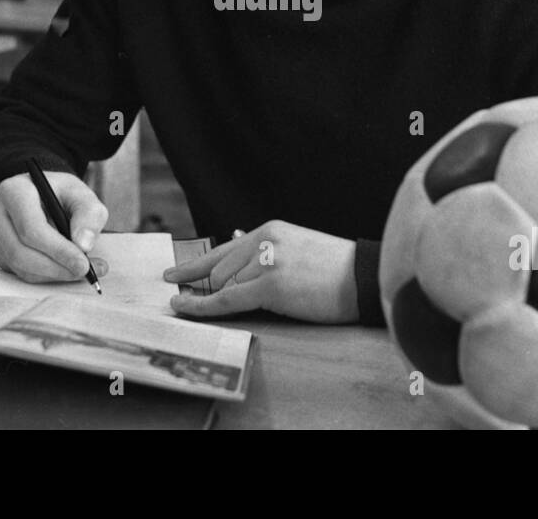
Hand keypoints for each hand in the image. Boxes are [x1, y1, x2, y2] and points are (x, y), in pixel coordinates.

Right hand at [0, 171, 108, 281]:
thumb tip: (83, 244)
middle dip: (55, 267)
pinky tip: (65, 268)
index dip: (58, 250)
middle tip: (84, 271)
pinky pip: (18, 272)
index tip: (82, 264)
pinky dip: (45, 276)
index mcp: (15, 190)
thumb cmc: (62, 195)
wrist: (46, 198)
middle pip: (20, 251)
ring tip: (82, 270)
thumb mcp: (83, 196)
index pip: (31, 228)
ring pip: (19, 265)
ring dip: (52, 274)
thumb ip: (89, 216)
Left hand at [163, 220, 358, 323]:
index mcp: (270, 230)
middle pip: (220, 270)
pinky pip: (226, 299)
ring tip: (197, 306)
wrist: (363, 278)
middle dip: (204, 289)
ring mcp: (266, 262)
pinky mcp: (270, 285)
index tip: (174, 274)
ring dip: (212, 299)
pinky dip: (202, 306)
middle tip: (185, 299)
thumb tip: (234, 241)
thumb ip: (264, 249)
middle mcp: (264, 241)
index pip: (224, 249)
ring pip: (223, 285)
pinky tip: (184, 307)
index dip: (195, 264)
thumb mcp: (296, 247)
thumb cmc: (334, 269)